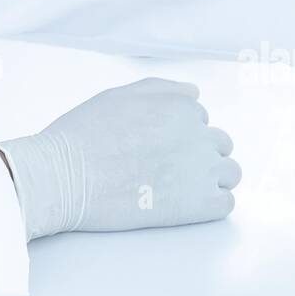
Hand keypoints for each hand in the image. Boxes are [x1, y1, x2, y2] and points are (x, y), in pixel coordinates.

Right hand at [0, 77, 240, 239]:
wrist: (64, 176)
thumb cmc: (84, 134)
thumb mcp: (120, 96)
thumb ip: (162, 90)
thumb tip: (195, 92)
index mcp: (181, 107)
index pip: (200, 119)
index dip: (179, 134)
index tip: (157, 147)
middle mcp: (198, 135)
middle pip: (219, 144)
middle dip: (198, 154)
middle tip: (166, 169)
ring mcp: (201, 170)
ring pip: (230, 173)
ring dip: (211, 178)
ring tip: (179, 188)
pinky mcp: (198, 205)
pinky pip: (225, 203)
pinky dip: (210, 204)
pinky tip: (184, 205)